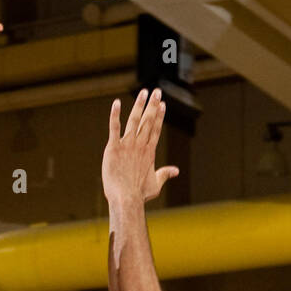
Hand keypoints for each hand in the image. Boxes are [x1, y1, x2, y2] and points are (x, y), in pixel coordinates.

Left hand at [102, 89, 178, 207]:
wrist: (126, 199)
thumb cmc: (140, 194)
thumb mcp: (156, 184)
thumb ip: (165, 174)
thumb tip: (176, 171)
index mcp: (149, 152)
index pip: (156, 129)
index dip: (159, 116)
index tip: (162, 104)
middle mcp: (140, 145)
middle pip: (148, 121)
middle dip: (153, 105)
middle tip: (156, 91)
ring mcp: (127, 145)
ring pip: (134, 120)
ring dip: (140, 105)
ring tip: (144, 92)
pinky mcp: (113, 148)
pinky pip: (114, 128)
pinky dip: (115, 115)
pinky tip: (116, 103)